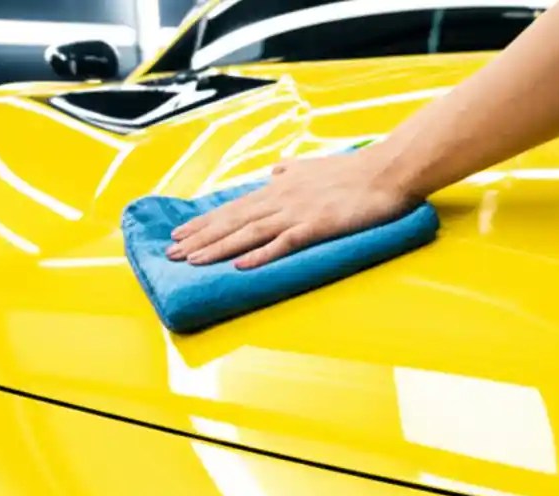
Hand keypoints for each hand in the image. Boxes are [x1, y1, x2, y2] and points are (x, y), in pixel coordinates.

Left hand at [167, 150, 416, 269]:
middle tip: (171, 253)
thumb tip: (275, 170)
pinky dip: (261, 254)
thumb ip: (292, 170)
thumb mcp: (314, 166)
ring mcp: (298, 213)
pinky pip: (284, 243)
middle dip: (200, 237)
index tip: (180, 233)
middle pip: (232, 221)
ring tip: (193, 261)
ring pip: (249, 233)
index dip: (205, 222)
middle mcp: (281, 198)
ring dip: (219, 247)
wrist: (387, 170)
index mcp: (279, 187)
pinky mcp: (317, 226)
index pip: (234, 207)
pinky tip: (241, 266)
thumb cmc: (354, 170)